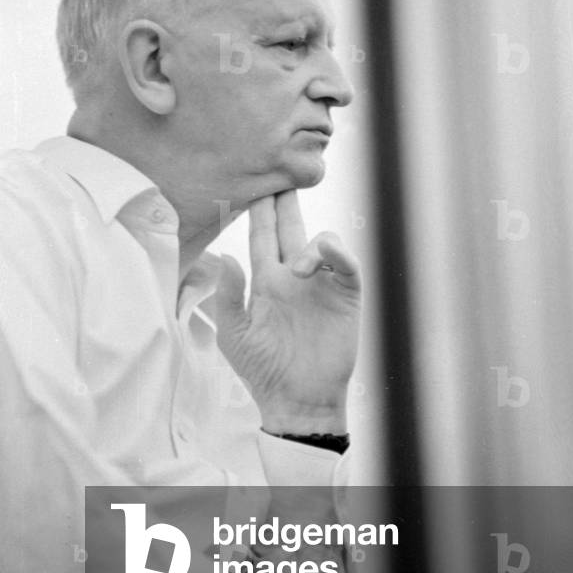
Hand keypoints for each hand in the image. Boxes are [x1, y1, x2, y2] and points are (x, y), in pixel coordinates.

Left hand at [214, 191, 360, 434]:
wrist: (298, 400)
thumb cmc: (263, 369)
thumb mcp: (234, 334)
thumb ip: (228, 294)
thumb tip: (227, 255)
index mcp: (265, 280)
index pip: (262, 234)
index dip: (259, 209)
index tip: (254, 180)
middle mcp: (293, 275)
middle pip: (291, 226)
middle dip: (287, 200)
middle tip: (284, 172)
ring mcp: (321, 283)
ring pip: (319, 240)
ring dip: (309, 244)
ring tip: (298, 270)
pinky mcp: (345, 294)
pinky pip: (345, 263)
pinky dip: (338, 252)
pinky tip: (325, 255)